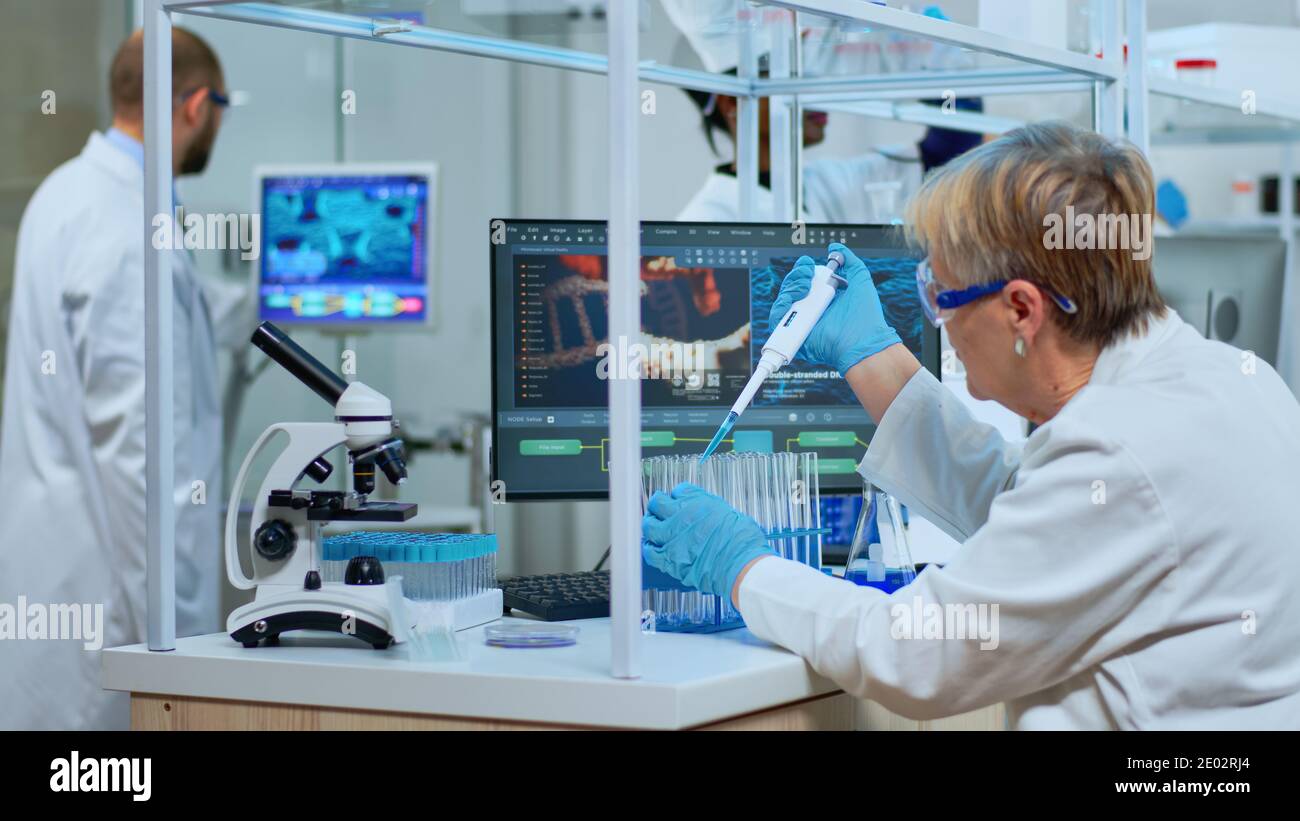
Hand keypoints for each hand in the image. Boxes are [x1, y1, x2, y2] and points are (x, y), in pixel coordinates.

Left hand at [641, 483, 775, 597]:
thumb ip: (711, 510)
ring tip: (653, 527)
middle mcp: (681, 517)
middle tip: (659, 510)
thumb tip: (706, 512)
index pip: (678, 490)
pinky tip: (653, 547)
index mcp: (697, 502)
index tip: (679, 501)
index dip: (678, 496)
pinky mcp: (670, 559)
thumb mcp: (729, 513)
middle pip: (657, 503)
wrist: (741, 564)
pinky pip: (650, 552)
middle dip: (657, 506)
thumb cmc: (741, 541)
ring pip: (649, 526)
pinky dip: (649, 549)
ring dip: (650, 525)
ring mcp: (673, 538)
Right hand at [769, 243, 900, 375]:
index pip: (806, 282)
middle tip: (807, 273)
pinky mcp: (794, 335)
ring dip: (790, 287)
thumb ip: (850, 261)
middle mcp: (812, 311)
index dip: (803, 271)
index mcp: (825, 300)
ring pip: (783, 301)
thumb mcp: (861, 280)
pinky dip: (781, 305)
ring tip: (804, 285)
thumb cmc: (866, 316)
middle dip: (796, 276)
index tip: (808, 263)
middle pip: (792, 288)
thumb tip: (836, 247)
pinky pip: (777, 319)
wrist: (863, 341)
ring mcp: (803, 322)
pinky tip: (794, 297)